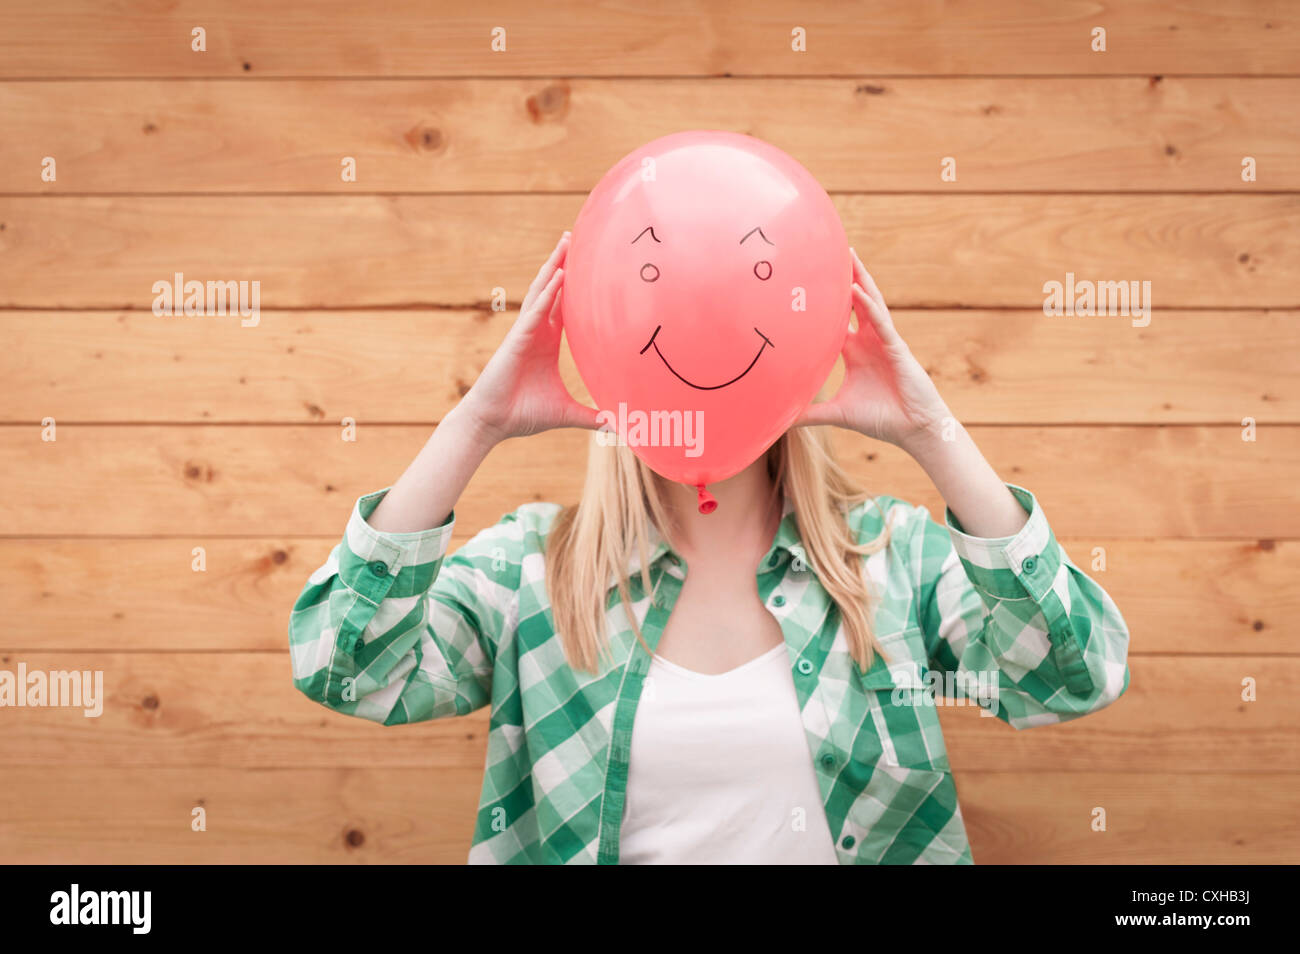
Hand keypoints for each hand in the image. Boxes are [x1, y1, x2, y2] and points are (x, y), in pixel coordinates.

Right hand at [457, 231, 602, 443]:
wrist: (494, 423)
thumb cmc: (524, 415)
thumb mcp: (566, 412)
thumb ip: (592, 416)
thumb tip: (618, 425)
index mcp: (548, 342)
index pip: (565, 306)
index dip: (575, 285)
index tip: (589, 265)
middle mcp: (537, 332)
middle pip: (552, 290)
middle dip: (563, 264)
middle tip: (575, 238)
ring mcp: (525, 333)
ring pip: (542, 292)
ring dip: (554, 267)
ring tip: (565, 243)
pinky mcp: (516, 340)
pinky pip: (534, 312)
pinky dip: (546, 295)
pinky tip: (558, 276)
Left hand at [797, 248, 951, 451]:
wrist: (914, 431)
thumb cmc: (880, 419)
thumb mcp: (837, 414)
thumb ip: (809, 413)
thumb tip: (780, 419)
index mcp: (856, 352)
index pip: (836, 320)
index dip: (823, 304)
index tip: (804, 286)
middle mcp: (869, 341)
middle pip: (854, 302)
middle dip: (844, 279)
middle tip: (827, 253)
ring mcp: (884, 341)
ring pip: (870, 302)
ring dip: (859, 279)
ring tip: (848, 255)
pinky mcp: (897, 348)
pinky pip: (881, 322)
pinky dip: (869, 306)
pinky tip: (856, 290)